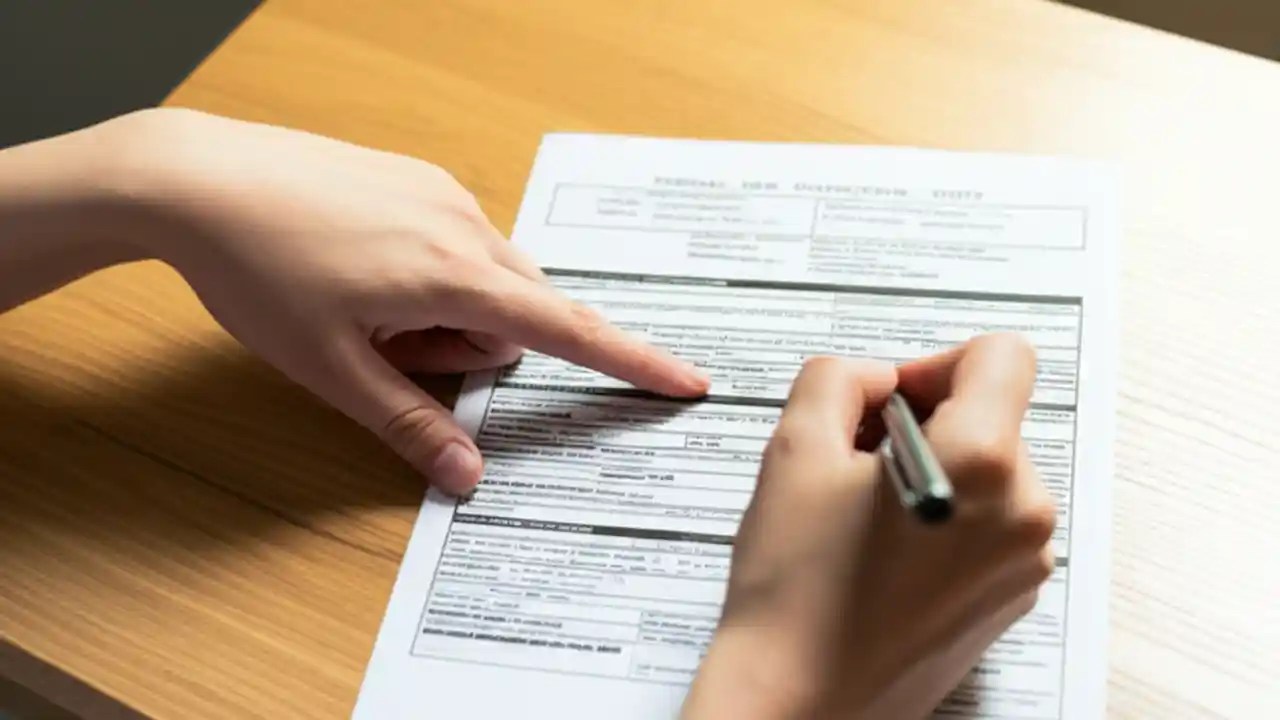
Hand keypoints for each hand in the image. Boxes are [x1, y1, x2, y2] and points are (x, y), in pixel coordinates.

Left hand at [98, 109, 708, 493]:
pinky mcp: (419, 181)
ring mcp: (443, 195)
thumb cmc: (259, 271)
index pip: (566, 329)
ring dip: (447, 311)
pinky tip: (363, 271)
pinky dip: (431, 275)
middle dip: (472, 347)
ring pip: (486, 277)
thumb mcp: (331, 368)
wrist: (199, 177)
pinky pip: (459, 242)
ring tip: (367, 308)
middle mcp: (464, 226)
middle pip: (518, 310)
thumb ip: (410, 423)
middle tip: (390, 351)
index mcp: (453, 275)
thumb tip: (467, 477)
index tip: (686, 382)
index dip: (632, 363)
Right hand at [682, 335, 1055, 718]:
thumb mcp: (794, 449)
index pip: (1002, 356)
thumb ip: (837, 378)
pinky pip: (990, 526)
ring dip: (931, 472)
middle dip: (924, 423)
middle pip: (992, 417)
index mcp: (983, 464)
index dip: (936, 362)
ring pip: (989, 472)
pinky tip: (884, 553)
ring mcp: (1024, 564)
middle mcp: (1024, 514)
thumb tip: (875, 378)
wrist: (798, 699)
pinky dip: (944, 520)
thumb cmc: (794, 591)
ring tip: (864, 517)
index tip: (893, 399)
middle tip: (855, 464)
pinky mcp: (1011, 599)